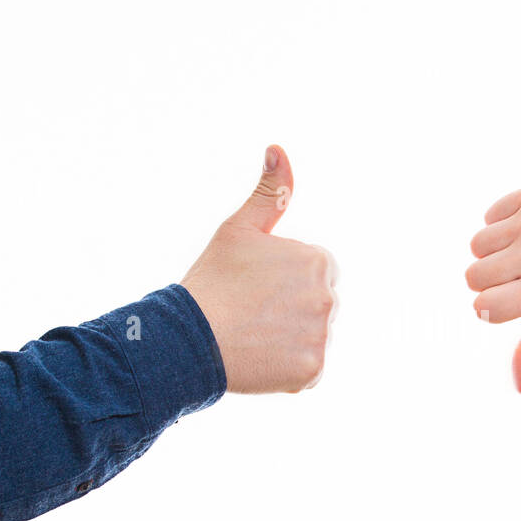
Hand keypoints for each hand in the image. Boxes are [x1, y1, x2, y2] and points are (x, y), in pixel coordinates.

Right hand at [182, 145, 336, 393]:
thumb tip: (278, 149)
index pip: (314, 274)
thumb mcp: (239, 228)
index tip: (254, 288)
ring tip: (252, 335)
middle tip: (250, 313)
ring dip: (288, 339)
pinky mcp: (313, 371)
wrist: (190, 337)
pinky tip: (259, 358)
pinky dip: (286, 368)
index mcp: (319, 261)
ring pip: (310, 338)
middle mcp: (329, 298)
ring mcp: (322, 336)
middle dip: (290, 310)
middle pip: (316, 306)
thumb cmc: (213, 279)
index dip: (281, 281)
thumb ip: (270, 192)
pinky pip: (307, 369)